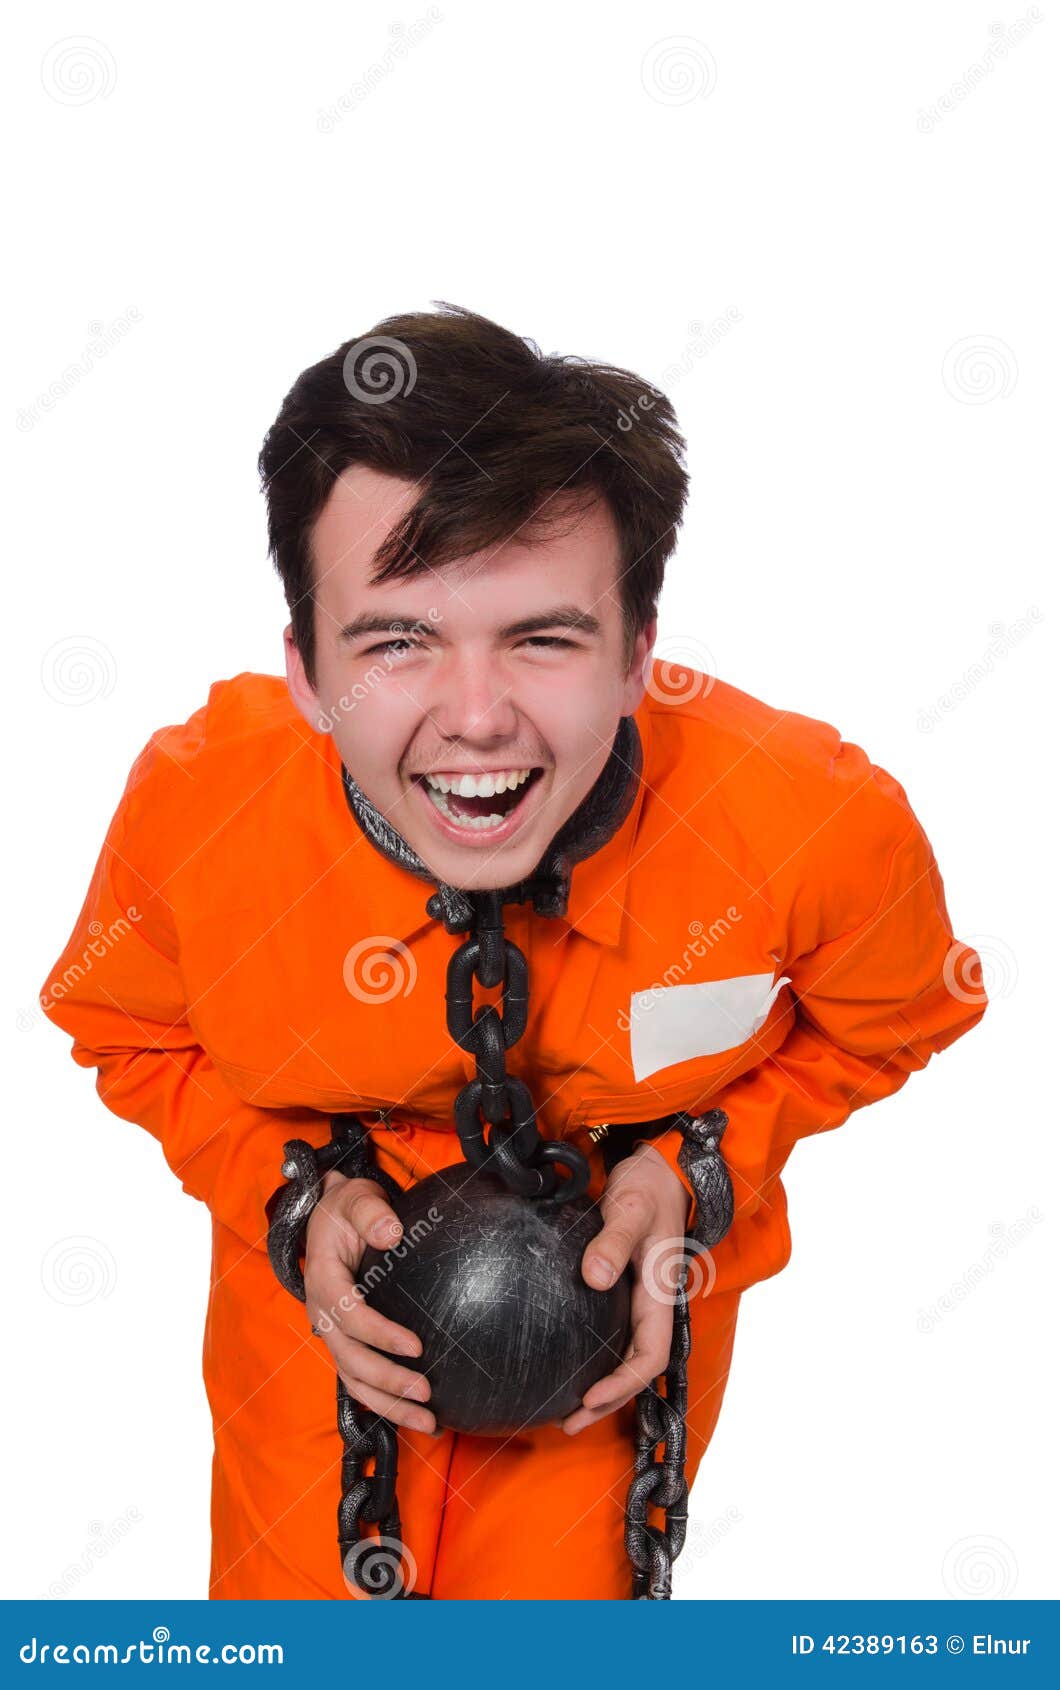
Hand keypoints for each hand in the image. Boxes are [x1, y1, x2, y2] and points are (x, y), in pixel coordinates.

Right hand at [303, 1169, 435, 1433]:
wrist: (331, 1218)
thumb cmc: (346, 1209)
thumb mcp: (355, 1198)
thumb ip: (371, 1211)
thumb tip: (391, 1233)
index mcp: (323, 1280)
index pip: (347, 1315)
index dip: (379, 1334)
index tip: (416, 1346)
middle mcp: (322, 1312)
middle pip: (349, 1359)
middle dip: (387, 1381)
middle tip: (426, 1394)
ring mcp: (333, 1332)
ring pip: (354, 1380)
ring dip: (389, 1406)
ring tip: (429, 1423)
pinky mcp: (347, 1342)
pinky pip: (361, 1380)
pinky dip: (386, 1402)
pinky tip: (419, 1415)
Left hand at [561, 1144, 690, 1435]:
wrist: (658, 1169)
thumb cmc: (648, 1187)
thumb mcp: (631, 1208)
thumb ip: (614, 1240)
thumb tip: (593, 1277)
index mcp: (658, 1294)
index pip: (649, 1355)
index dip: (622, 1384)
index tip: (589, 1398)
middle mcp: (650, 1305)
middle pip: (636, 1368)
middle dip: (606, 1401)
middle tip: (567, 1421)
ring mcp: (637, 1300)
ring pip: (623, 1355)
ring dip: (599, 1387)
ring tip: (564, 1408)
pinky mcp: (621, 1289)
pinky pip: (610, 1333)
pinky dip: (592, 1355)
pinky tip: (564, 1359)